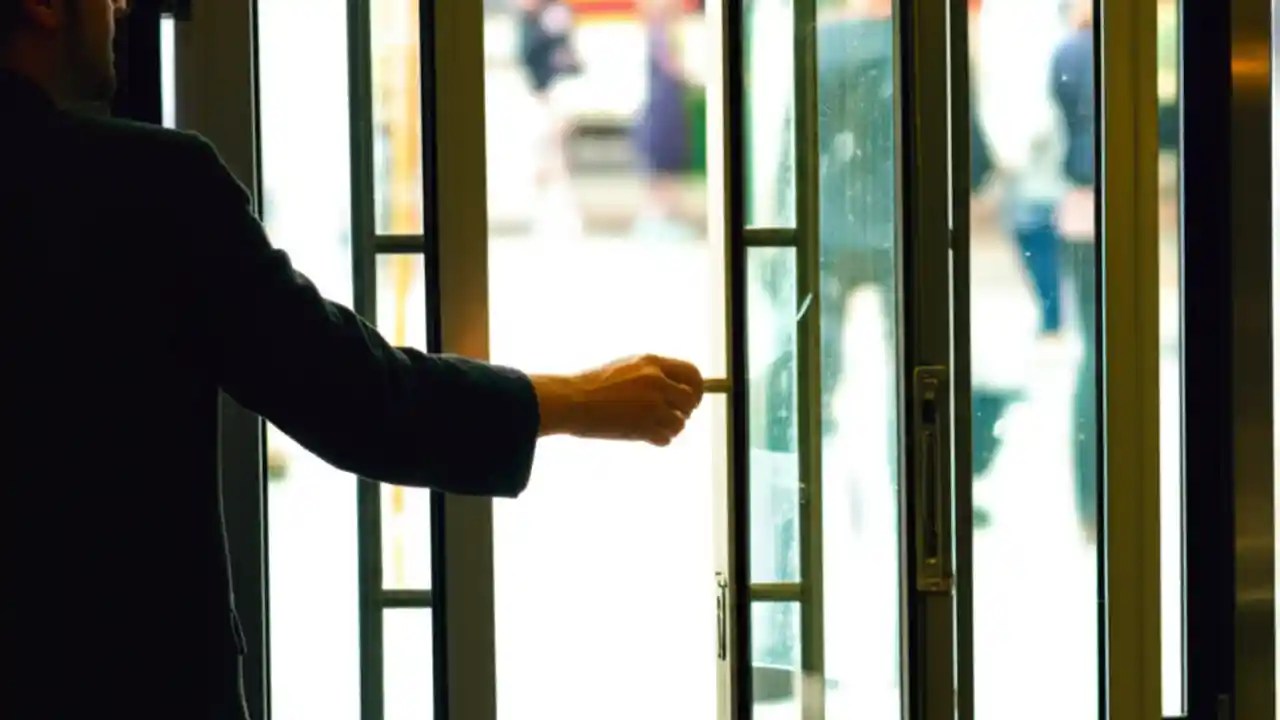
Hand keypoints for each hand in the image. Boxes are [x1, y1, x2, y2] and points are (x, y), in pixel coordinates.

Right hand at [532, 355, 703, 445]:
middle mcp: (656, 382)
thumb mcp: (626, 367)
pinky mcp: (643, 427)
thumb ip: (653, 373)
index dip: (696, 389)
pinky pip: (666, 438)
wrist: (572, 400)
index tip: (690, 399)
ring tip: (652, 425)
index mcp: (652, 363)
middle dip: (683, 411)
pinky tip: (645, 434)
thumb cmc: (593, 385)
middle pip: (690, 401)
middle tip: (670, 415)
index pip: (692, 374)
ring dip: (669, 427)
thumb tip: (676, 386)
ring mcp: (651, 405)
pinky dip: (658, 439)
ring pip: (679, 422)